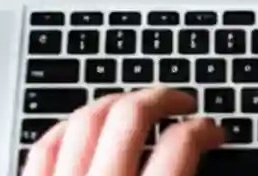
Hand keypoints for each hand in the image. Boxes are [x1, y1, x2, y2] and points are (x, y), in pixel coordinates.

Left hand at [22, 88, 223, 175]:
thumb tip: (195, 159)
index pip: (180, 145)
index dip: (203, 129)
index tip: (211, 130)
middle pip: (130, 117)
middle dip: (162, 98)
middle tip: (181, 102)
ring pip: (86, 120)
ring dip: (117, 103)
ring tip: (138, 104)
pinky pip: (46, 147)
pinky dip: (68, 127)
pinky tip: (84, 124)